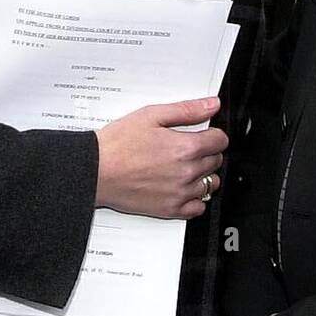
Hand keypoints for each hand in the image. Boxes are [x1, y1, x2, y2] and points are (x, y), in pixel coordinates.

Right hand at [94, 96, 226, 218]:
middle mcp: (186, 172)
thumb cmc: (117, 144)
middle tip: (186, 147)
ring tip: (184, 166)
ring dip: (203, 174)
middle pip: (216, 161)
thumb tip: (211, 105)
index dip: (213, 134)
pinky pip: (198, 207)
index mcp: (185, 147)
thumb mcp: (151, 115)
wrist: (96, 171)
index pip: (220, 141)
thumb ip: (187, 110)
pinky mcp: (170, 210)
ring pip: (210, 184)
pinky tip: (181, 186)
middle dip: (207, 152)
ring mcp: (179, 193)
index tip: (204, 134)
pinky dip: (195, 198)